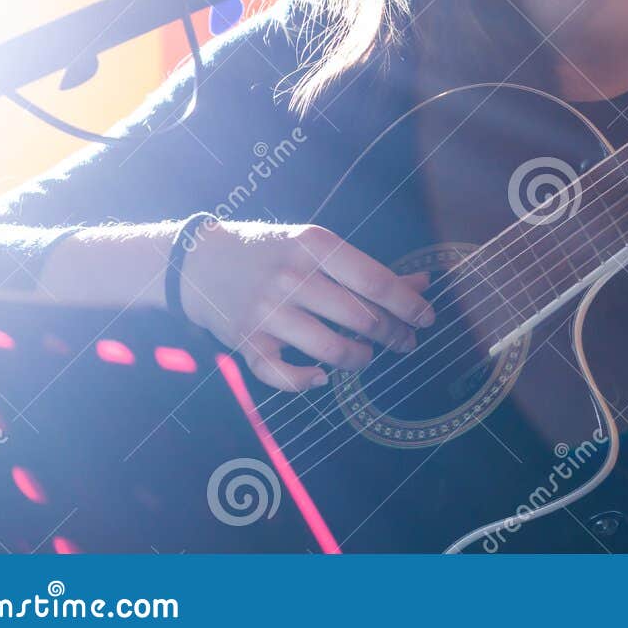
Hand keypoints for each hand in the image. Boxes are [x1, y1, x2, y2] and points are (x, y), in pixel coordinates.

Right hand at [178, 220, 434, 391]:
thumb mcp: (318, 247)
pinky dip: (308, 381)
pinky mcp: (246, 343)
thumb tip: (423, 284)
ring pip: (333, 351)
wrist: (198, 262)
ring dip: (359, 359)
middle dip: (394, 335)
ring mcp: (268, 313)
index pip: (376, 281)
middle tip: (405, 341)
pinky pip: (285, 376)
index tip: (428, 318)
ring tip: (364, 354)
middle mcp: (292, 278)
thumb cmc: (271, 252)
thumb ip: (367, 270)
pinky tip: (321, 376)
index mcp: (315, 246)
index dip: (409, 305)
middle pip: (362, 318)